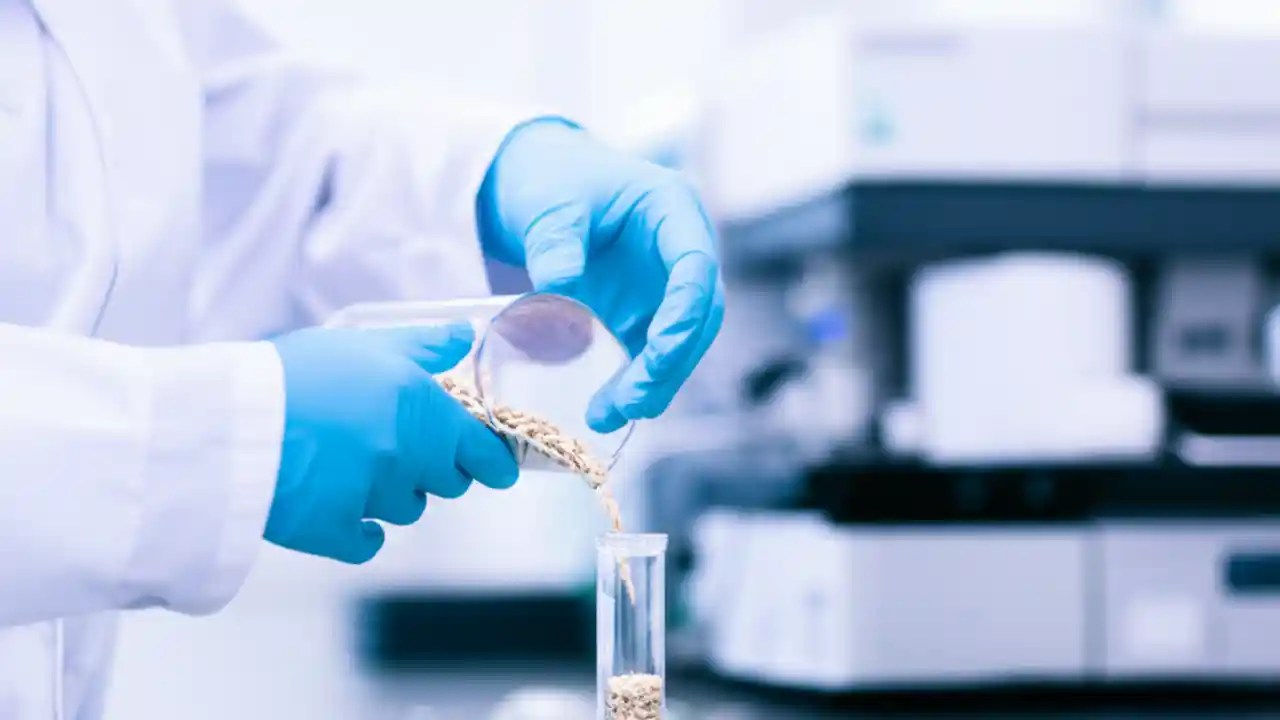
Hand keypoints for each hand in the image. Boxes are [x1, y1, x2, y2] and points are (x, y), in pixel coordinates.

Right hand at [267, 324, 517, 563]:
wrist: (231, 419)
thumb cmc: (298, 374)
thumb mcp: (367, 344)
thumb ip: (424, 345)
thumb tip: (466, 335)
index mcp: (425, 414)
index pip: (484, 453)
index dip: (492, 460)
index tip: (496, 466)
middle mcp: (409, 460)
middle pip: (447, 482)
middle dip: (431, 468)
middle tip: (397, 446)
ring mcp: (373, 500)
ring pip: (405, 509)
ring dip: (390, 494)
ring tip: (349, 463)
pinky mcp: (334, 532)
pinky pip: (366, 542)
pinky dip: (359, 531)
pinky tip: (341, 509)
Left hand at [478, 119, 724, 432]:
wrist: (541, 186)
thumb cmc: (553, 181)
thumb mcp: (548, 201)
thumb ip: (555, 241)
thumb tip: (558, 286)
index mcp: (673, 209)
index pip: (696, 266)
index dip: (685, 312)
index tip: (659, 350)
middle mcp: (682, 251)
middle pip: (699, 315)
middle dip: (669, 363)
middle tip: (629, 402)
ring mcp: (667, 286)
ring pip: (681, 344)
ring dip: (654, 383)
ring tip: (605, 416)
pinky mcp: (646, 314)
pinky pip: (652, 355)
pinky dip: (634, 383)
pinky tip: (605, 409)